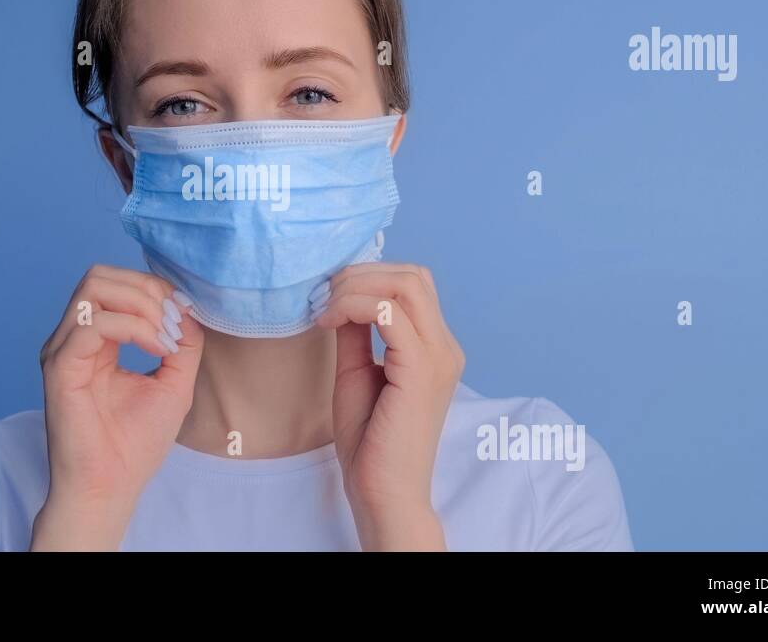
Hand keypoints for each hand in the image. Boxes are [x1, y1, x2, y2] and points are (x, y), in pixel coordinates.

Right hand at [30, 265, 203, 550]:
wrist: (111, 488)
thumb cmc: (135, 444)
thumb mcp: (175, 383)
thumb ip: (183, 343)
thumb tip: (186, 308)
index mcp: (94, 340)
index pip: (116, 285)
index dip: (155, 290)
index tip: (184, 317)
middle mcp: (72, 339)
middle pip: (99, 276)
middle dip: (146, 290)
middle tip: (173, 323)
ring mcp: (62, 350)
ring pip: (93, 289)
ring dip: (141, 305)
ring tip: (165, 338)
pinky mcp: (60, 367)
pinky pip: (92, 324)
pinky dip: (132, 327)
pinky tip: (157, 349)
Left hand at [314, 262, 464, 550]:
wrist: (384, 492)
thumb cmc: (371, 442)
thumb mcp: (357, 372)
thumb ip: (356, 333)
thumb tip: (342, 296)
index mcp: (434, 347)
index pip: (411, 283)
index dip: (366, 276)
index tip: (325, 296)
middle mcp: (444, 347)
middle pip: (412, 275)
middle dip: (360, 274)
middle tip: (322, 296)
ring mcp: (438, 357)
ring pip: (404, 284)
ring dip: (356, 287)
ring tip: (324, 309)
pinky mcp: (420, 370)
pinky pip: (389, 312)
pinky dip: (354, 306)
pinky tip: (329, 322)